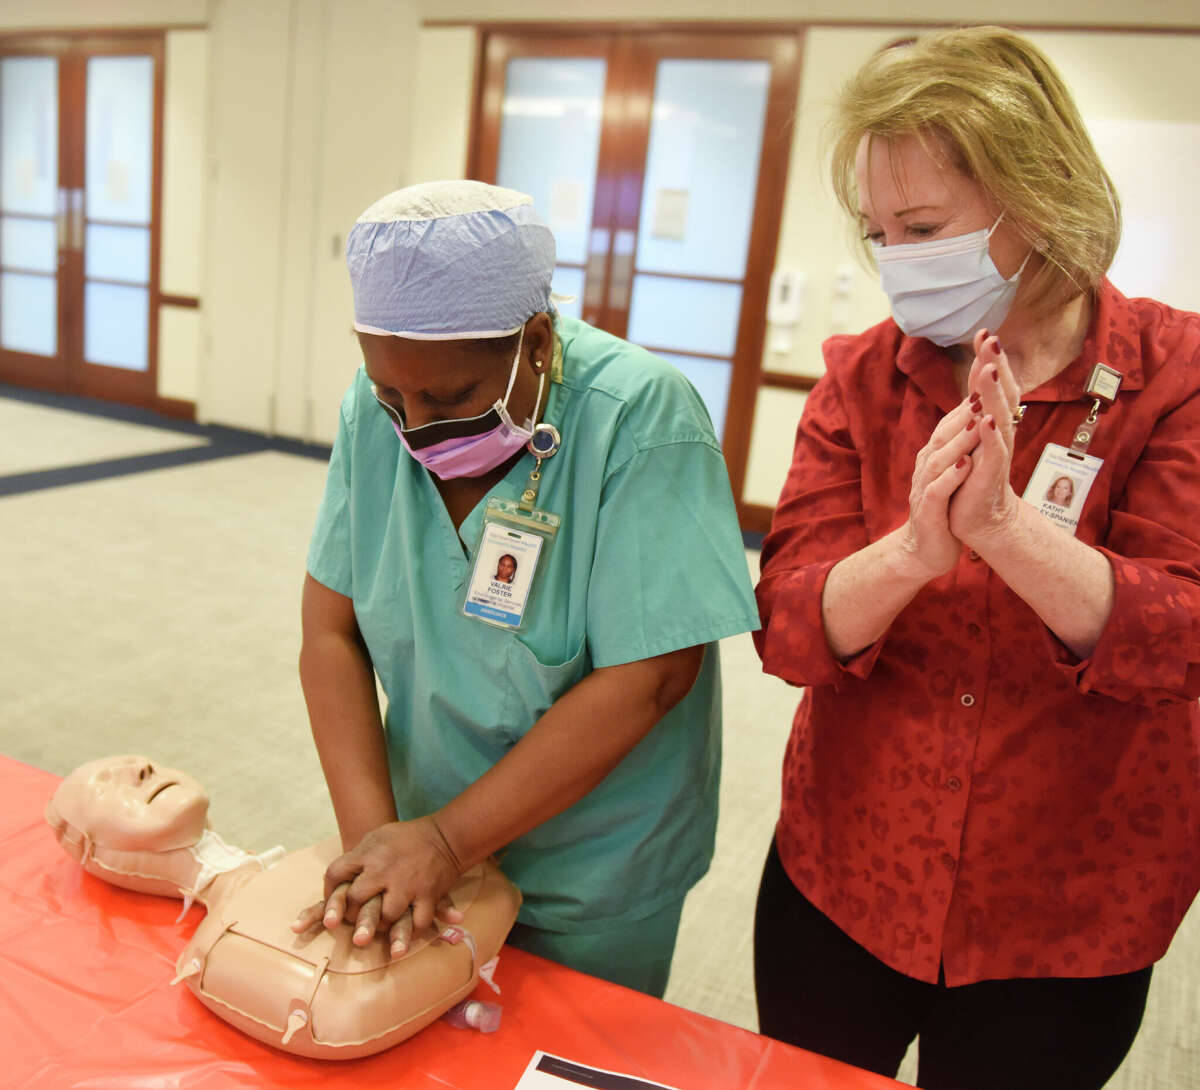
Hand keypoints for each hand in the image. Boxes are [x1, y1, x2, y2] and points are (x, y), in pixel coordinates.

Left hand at [290, 817, 464, 957]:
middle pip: (356, 899)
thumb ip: (357, 857)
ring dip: (380, 927)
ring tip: (376, 932)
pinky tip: (404, 939)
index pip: (336, 873)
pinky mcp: (428, 894)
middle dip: (352, 914)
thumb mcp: (377, 837)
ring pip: (385, 916)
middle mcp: (385, 869)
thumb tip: (335, 880)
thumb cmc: (406, 837)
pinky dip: (411, 934)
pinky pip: (417, 922)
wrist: (446, 836)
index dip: (329, 891)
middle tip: (353, 921)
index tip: (333, 901)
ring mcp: (407, 884)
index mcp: (369, 853)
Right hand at [901, 394, 982, 577]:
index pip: (949, 424)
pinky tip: (965, 465)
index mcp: (934, 457)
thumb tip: (978, 414)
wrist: (925, 551)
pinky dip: (949, 478)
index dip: (965, 402)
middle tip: (983, 391)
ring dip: (958, 442)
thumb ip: (960, 446)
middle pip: (941, 435)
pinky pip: (935, 492)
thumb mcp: (952, 473)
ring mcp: (923, 490)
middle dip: (962, 414)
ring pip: (938, 460)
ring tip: (978, 423)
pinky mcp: (927, 514)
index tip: (985, 380)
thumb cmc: (943, 510)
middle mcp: (925, 468)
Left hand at [948, 331, 1020, 545]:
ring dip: (994, 394)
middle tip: (991, 338)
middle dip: (996, 365)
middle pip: (1002, 393)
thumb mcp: (972, 440)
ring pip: (999, 417)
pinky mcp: (991, 475)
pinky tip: (987, 420)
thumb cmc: (972, 478)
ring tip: (989, 369)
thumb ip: (975, 414)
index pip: (992, 386)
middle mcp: (999, 433)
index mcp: (991, 423)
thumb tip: (977, 384)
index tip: (983, 332)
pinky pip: (993, 453)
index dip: (988, 360)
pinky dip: (990, 436)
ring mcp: (997, 453)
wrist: (981, 521)